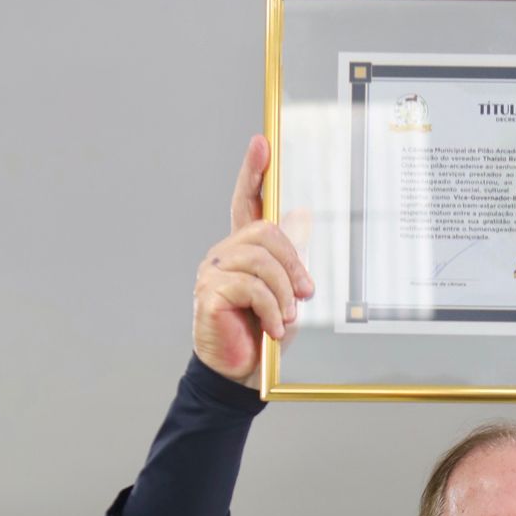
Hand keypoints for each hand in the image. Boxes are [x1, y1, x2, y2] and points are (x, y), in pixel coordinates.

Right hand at [192, 136, 314, 385]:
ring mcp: (213, 274)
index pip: (245, 202)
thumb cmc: (263, 334)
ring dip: (285, 293)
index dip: (253, 172)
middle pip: (264, 231)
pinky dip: (272, 310)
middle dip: (294, 264)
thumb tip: (301, 215)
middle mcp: (225, 255)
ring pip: (261, 260)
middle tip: (305, 294)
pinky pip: (252, 287)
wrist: (245, 373)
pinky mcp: (209, 295)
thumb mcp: (288, 293)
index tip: (262, 143)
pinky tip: (272, 327)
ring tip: (287, 317)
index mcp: (243, 250)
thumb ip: (290, 258)